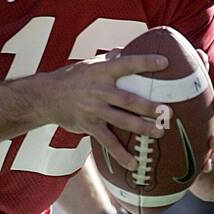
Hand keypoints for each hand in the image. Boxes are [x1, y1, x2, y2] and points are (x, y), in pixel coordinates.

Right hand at [39, 49, 169, 171]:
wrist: (46, 97)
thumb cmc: (71, 78)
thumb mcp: (89, 64)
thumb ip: (109, 59)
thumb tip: (126, 49)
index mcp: (101, 71)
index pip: (126, 64)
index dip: (145, 62)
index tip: (165, 63)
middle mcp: (99, 90)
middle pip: (128, 99)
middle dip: (149, 106)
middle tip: (167, 112)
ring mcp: (94, 110)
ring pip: (121, 120)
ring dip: (142, 128)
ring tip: (159, 133)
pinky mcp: (89, 126)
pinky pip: (107, 142)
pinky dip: (121, 154)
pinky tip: (134, 164)